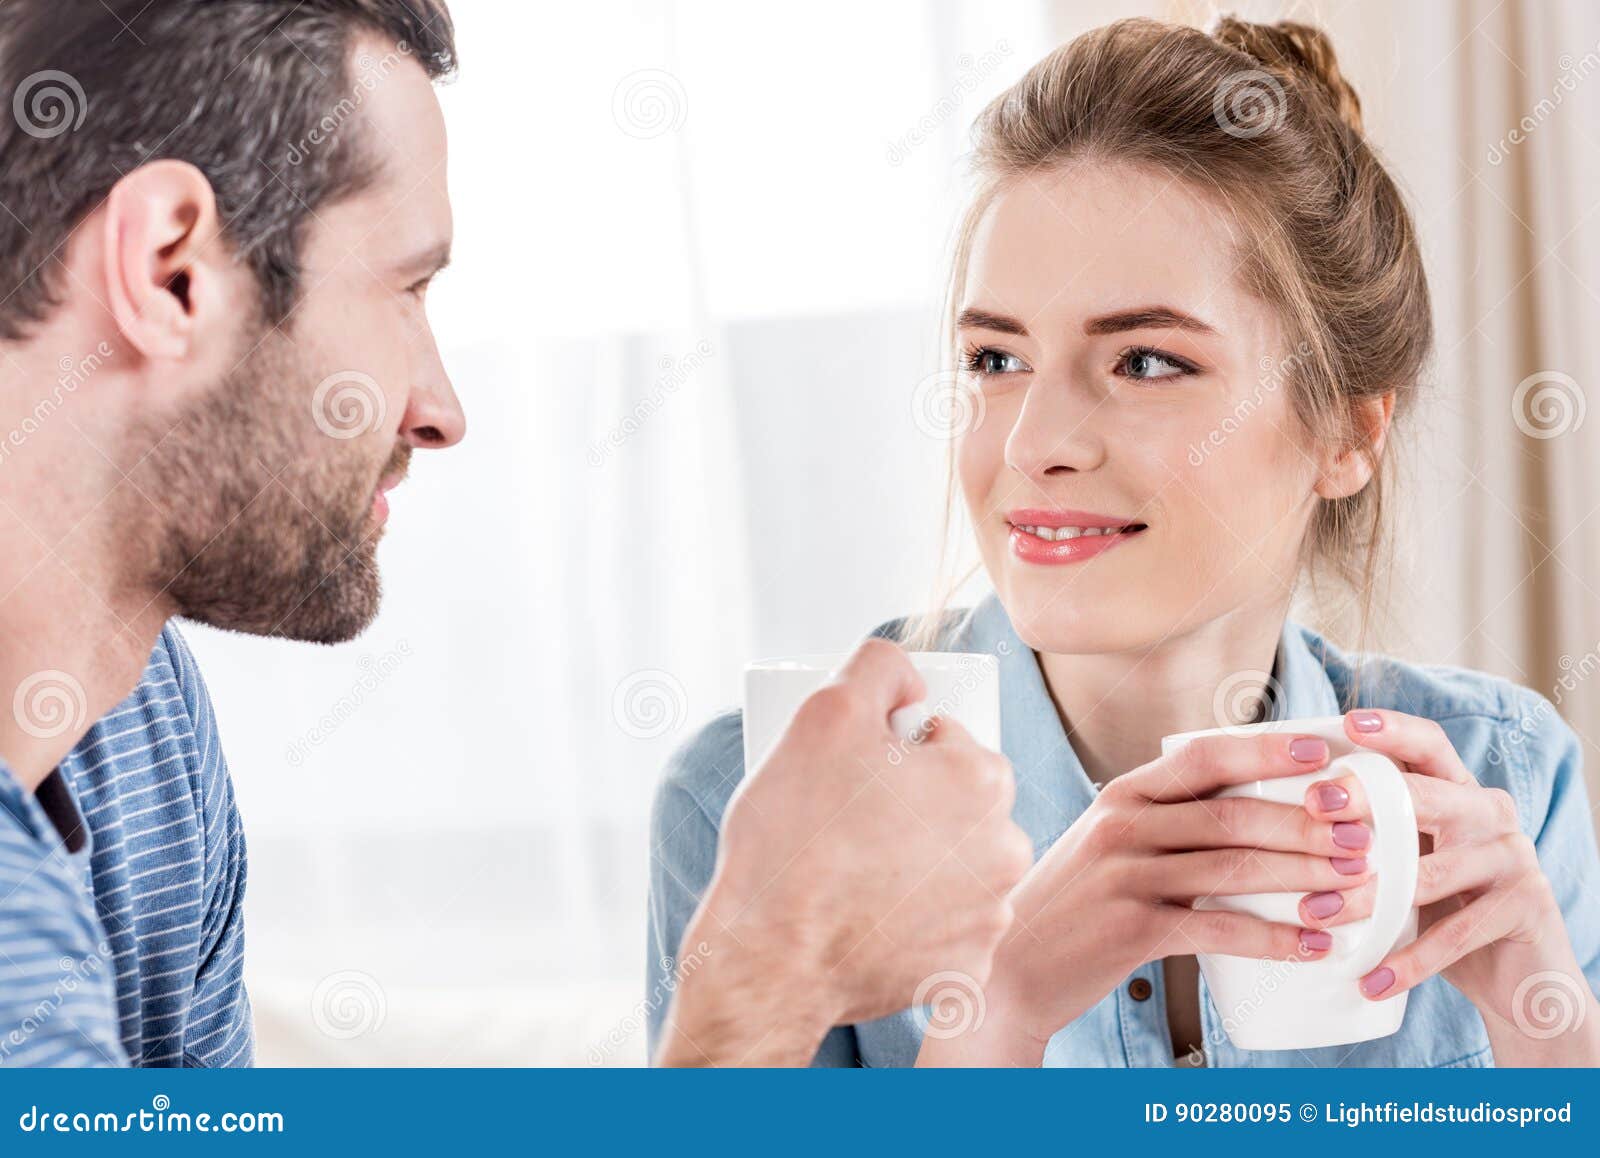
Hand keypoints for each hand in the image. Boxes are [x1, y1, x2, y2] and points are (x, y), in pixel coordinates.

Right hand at [656, 638, 1033, 1065]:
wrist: (771, 957)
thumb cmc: (795, 836)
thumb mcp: (825, 711)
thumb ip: (880, 666)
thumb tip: (914, 682)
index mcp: (983, 779)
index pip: (946, 740)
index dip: (895, 753)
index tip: (856, 778)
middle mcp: (1006, 849)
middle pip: (958, 804)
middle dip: (914, 806)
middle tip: (849, 823)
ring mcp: (989, 916)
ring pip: (955, 865)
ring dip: (918, 862)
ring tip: (853, 874)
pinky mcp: (967, 970)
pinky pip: (946, 927)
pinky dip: (914, 921)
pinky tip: (868, 918)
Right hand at [919, 730, 1368, 1065]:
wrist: (1011, 966)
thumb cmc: (1075, 904)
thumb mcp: (1108, 845)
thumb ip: (1166, 822)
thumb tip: (1256, 808)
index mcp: (1123, 795)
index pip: (1206, 756)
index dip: (1270, 750)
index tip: (1328, 753)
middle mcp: (1123, 826)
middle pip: (1234, 814)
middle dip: (1311, 825)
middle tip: (1368, 837)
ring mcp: (1125, 877)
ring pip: (1235, 870)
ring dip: (1308, 879)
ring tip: (1360, 890)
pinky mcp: (1131, 931)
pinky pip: (1217, 930)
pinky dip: (1273, 938)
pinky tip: (1315, 945)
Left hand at [1300, 709, 1599, 1063]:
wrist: (1521, 979)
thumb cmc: (1444, 912)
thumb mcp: (1410, 864)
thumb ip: (1371, 837)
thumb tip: (1276, 821)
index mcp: (1459, 793)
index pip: (1429, 746)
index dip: (1392, 731)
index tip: (1346, 724)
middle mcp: (1490, 814)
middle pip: (1426, 796)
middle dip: (1366, 799)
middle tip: (1314, 806)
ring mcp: (1513, 858)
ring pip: (1429, 873)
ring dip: (1368, 897)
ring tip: (1316, 914)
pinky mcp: (1527, 907)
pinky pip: (1456, 935)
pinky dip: (1408, 962)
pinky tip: (1370, 980)